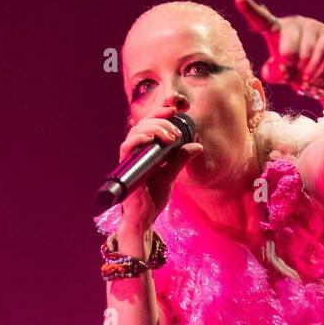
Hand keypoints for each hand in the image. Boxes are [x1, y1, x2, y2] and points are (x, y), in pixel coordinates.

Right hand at [117, 106, 203, 230]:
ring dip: (155, 129)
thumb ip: (180, 159)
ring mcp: (130, 156)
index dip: (162, 111)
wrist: (144, 217)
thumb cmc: (153, 197)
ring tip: (171, 137)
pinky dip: (138, 139)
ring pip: (137, 130)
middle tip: (177, 132)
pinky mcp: (126, 166)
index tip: (177, 107)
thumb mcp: (171, 174)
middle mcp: (136, 149)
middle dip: (162, 120)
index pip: (151, 122)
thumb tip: (197, 146)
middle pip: (144, 122)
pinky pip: (127, 146)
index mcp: (146, 148)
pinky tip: (150, 138)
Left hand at [234, 0, 323, 95]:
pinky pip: (321, 52)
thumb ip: (273, 73)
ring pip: (306, 53)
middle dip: (290, 67)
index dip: (249, 9)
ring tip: (302, 75)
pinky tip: (312, 74)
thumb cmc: (293, 69)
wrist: (319, 69)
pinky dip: (316, 69)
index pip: (260, 19)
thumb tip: (279, 70)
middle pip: (288, 50)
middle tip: (290, 72)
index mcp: (275, 29)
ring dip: (304, 71)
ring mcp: (310, 25)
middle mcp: (292, 22)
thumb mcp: (279, 73)